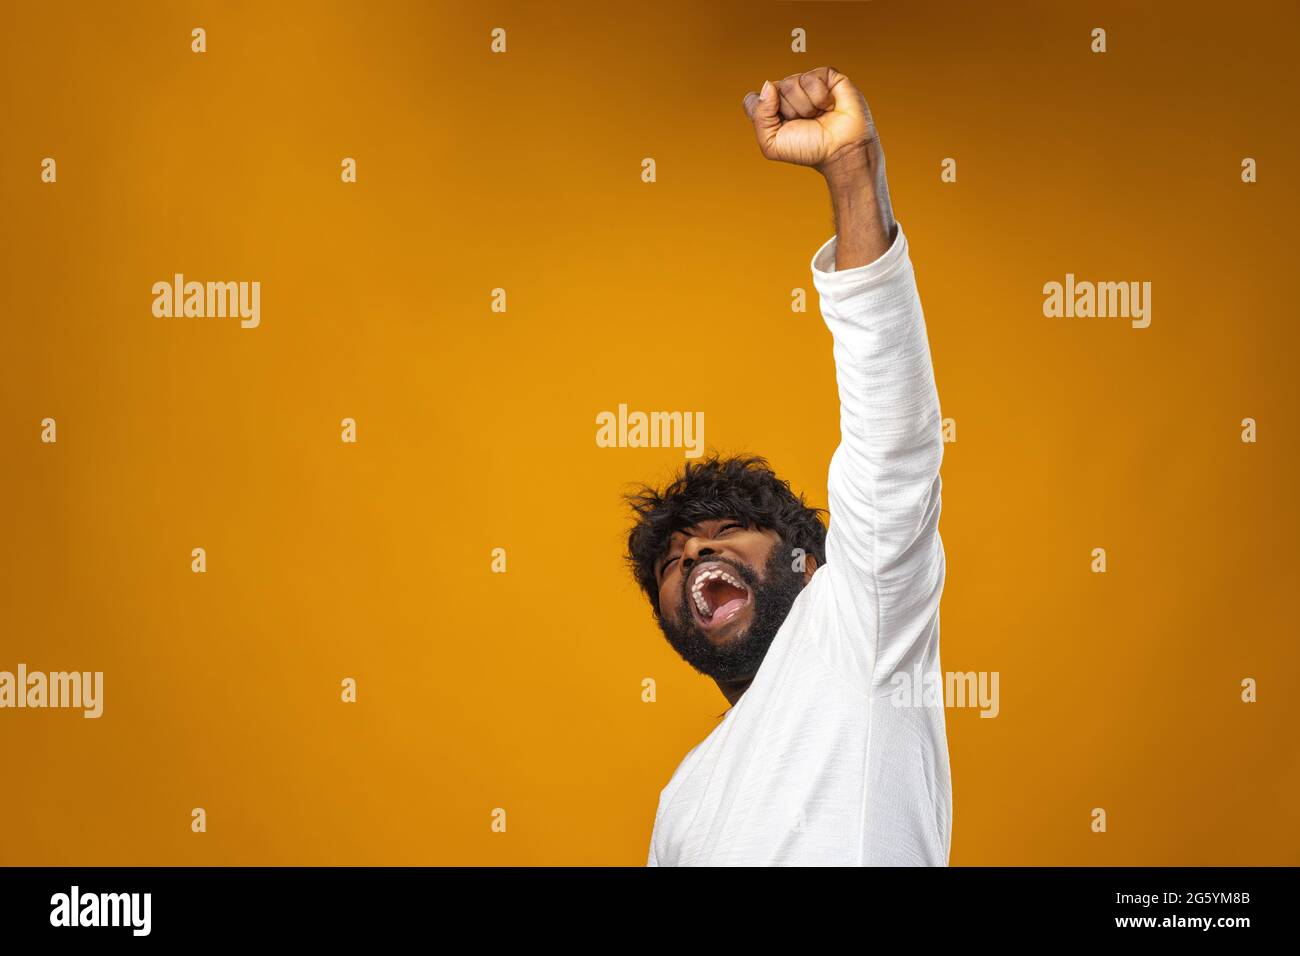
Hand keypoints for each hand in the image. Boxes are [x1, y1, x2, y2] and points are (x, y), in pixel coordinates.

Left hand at [741, 67, 877, 177]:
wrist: (841, 150)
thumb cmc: (809, 149)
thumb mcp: (772, 144)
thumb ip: (759, 116)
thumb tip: (769, 85)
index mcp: (772, 110)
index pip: (753, 100)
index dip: (763, 113)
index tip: (780, 128)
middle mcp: (787, 95)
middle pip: (772, 90)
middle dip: (788, 111)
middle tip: (805, 123)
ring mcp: (807, 84)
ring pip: (791, 82)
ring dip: (805, 106)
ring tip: (819, 115)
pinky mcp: (827, 77)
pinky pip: (811, 78)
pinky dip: (820, 97)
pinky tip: (829, 106)